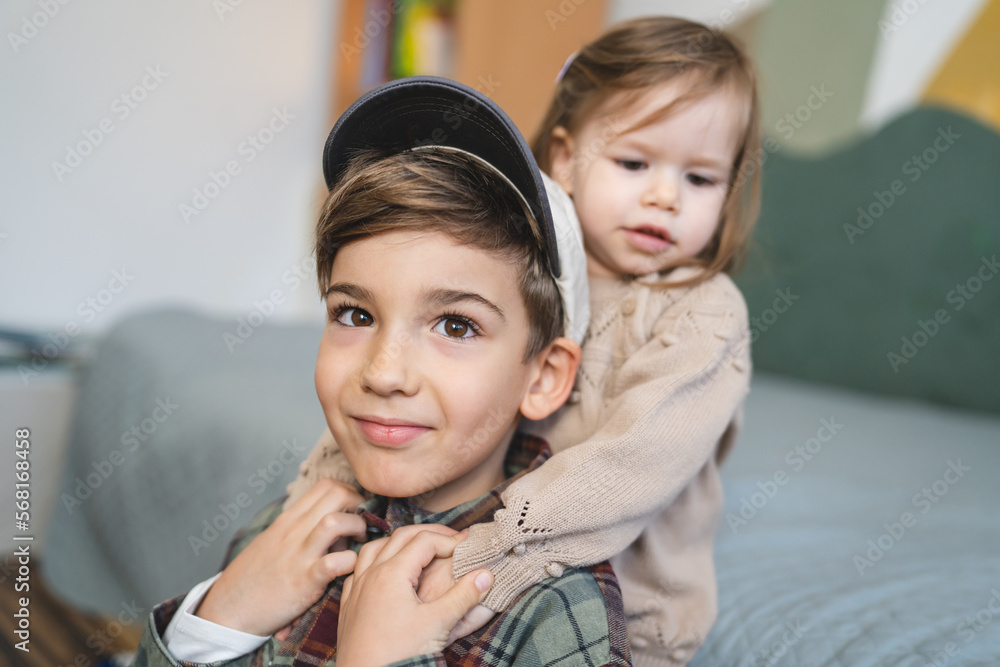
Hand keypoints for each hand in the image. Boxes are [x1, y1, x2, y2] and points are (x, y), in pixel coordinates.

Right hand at [196, 478, 366, 635]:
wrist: (228, 609)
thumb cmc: (255, 577)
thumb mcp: (274, 541)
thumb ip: (300, 530)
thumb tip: (332, 527)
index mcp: (288, 519)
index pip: (326, 485)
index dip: (350, 493)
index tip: (355, 512)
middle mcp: (294, 531)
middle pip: (337, 493)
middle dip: (359, 505)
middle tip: (362, 525)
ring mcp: (299, 555)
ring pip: (335, 522)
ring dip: (357, 528)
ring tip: (358, 543)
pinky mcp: (304, 581)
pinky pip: (335, 563)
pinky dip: (350, 563)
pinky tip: (349, 570)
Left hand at [336, 525, 492, 665]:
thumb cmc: (399, 655)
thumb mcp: (438, 625)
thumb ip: (463, 596)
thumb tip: (486, 575)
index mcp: (392, 574)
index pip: (424, 541)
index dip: (448, 542)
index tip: (465, 549)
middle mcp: (371, 575)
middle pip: (400, 537)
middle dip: (427, 534)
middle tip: (449, 541)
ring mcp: (357, 589)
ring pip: (374, 549)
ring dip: (397, 543)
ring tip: (416, 550)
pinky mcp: (349, 606)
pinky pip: (358, 570)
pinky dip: (374, 562)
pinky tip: (384, 573)